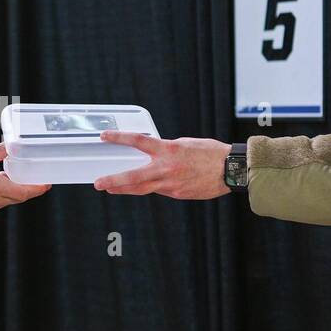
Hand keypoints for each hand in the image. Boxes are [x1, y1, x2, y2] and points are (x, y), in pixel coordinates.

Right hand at [0, 143, 49, 215]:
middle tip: (34, 178)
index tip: (47, 184)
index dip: (38, 189)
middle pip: (18, 197)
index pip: (24, 192)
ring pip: (8, 200)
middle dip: (27, 188)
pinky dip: (2, 194)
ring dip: (13, 190)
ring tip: (10, 176)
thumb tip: (11, 145)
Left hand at [92, 133, 230, 198]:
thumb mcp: (185, 144)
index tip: (105, 136)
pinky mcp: (177, 194)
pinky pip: (159, 190)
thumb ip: (166, 149)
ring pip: (142, 188)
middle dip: (114, 181)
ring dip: (124, 189)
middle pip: (133, 177)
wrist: (231, 170)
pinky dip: (150, 187)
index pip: (138, 141)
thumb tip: (154, 154)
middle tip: (99, 183)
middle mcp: (166, 168)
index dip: (119, 138)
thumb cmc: (211, 154)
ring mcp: (171, 184)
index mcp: (168, 150)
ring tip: (111, 188)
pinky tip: (144, 186)